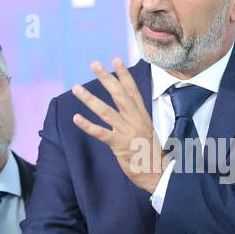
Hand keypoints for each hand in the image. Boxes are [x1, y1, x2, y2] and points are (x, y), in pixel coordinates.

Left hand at [72, 58, 163, 193]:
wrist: (158, 173)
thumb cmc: (150, 153)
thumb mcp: (145, 130)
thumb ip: (134, 119)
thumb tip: (123, 109)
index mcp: (142, 115)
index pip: (132, 90)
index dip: (124, 75)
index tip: (116, 59)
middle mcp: (135, 120)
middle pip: (119, 95)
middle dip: (106, 78)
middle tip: (94, 64)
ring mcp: (128, 132)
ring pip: (106, 111)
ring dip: (90, 98)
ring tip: (76, 88)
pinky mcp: (120, 145)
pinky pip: (101, 133)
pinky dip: (88, 126)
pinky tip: (76, 118)